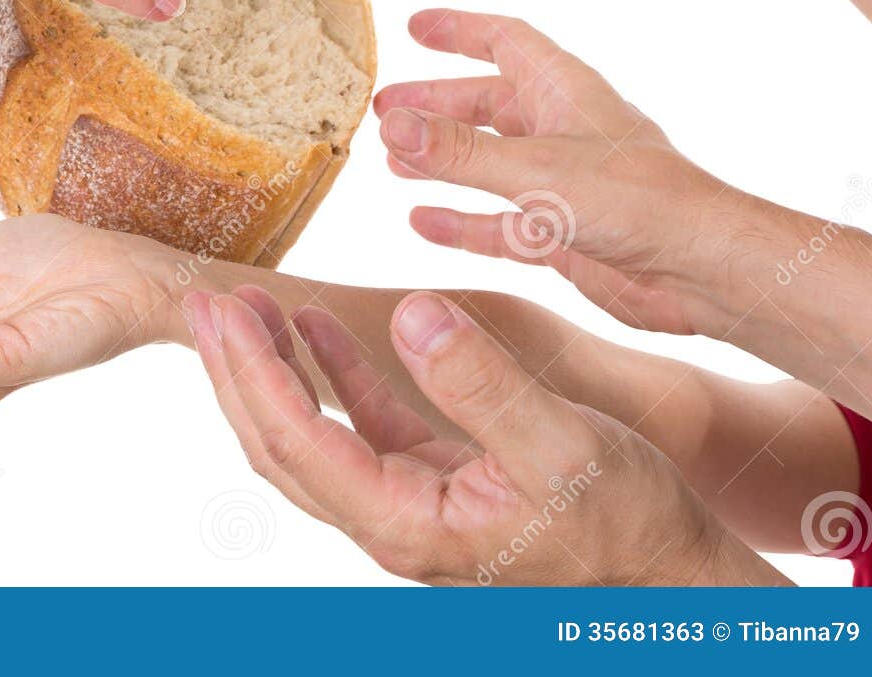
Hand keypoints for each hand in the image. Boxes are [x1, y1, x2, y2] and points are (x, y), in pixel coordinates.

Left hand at [187, 287, 785, 585]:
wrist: (668, 569)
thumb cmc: (624, 521)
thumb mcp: (561, 446)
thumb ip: (480, 386)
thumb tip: (411, 316)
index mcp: (404, 524)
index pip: (299, 444)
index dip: (253, 374)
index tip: (222, 311)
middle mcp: (388, 520)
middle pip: (280, 444)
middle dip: (236, 371)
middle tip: (204, 301)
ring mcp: (404, 501)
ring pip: (309, 434)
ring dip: (271, 369)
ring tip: (240, 305)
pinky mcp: (429, 480)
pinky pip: (360, 425)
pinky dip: (330, 375)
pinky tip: (311, 328)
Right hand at [371, 8, 774, 335]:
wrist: (700, 269)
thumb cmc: (638, 200)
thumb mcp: (533, 168)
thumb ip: (458, 151)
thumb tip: (392, 125)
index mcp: (564, 91)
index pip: (505, 41)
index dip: (459, 30)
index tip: (414, 27)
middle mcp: (561, 131)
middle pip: (488, 103)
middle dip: (437, 103)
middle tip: (385, 109)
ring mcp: (561, 183)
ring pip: (488, 162)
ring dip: (443, 160)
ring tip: (393, 162)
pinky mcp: (561, 234)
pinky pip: (497, 222)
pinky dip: (460, 221)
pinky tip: (423, 222)